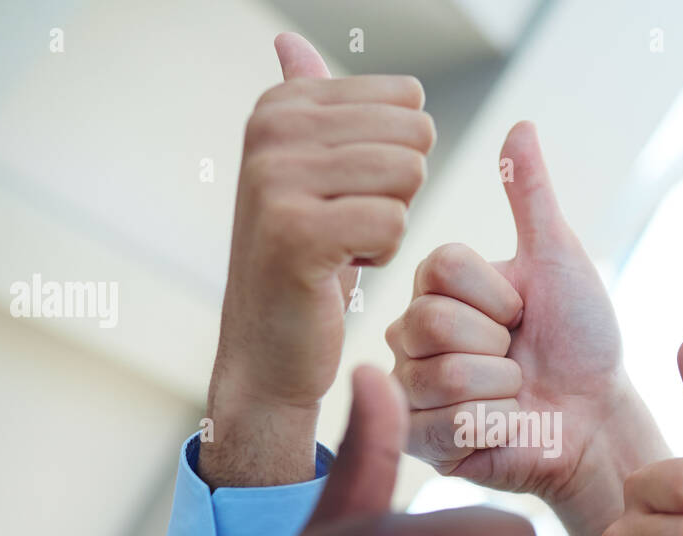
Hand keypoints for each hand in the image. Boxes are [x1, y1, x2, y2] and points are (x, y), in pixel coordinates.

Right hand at [203, 33, 434, 485]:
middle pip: (413, 136)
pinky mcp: (296, 232)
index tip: (347, 194)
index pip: (406, 100)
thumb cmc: (305, 259)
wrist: (269, 348)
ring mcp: (276, 180)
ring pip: (408, 177)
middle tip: (350, 225)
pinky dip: (384, 255)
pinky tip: (342, 268)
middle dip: (400, 190)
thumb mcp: (306, 172)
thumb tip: (288, 41)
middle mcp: (271, 132)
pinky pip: (396, 222)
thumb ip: (307, 103)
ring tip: (344, 245)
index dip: (396, 157)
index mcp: (280, 105)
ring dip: (392, 223)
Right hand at [386, 121, 667, 535]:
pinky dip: (495, 425)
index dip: (497, 294)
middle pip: (430, 321)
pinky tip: (503, 426)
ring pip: (443, 375)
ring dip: (502, 388)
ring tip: (514, 393)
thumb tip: (521, 125)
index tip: (522, 311)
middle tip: (517, 356)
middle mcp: (412, 335)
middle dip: (498, 343)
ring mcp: (411, 389)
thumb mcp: (559, 260)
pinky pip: (445, 424)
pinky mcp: (419, 441)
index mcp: (438, 288)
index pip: (440, 268)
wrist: (596, 419)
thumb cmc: (581, 342)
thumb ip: (531, 197)